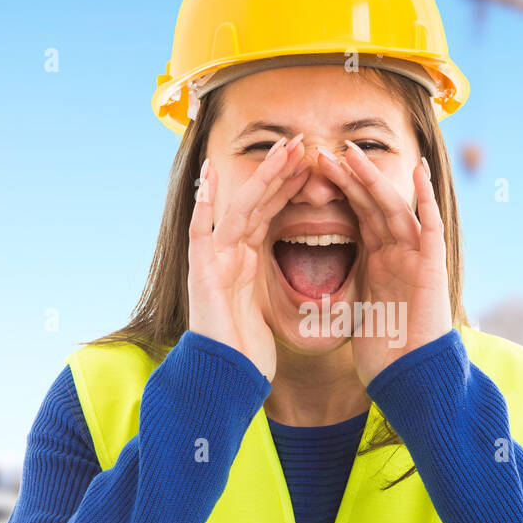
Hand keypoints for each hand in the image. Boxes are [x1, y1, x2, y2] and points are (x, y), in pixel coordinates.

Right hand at [188, 135, 309, 382]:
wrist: (225, 381)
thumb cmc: (249, 354)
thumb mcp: (277, 315)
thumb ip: (287, 292)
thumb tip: (321, 290)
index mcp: (248, 262)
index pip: (271, 213)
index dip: (289, 186)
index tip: (311, 163)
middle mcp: (229, 255)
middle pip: (257, 203)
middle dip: (278, 172)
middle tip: (300, 141)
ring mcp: (213, 261)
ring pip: (240, 209)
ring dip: (261, 178)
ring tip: (283, 149)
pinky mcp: (201, 273)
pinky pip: (202, 233)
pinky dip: (204, 205)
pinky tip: (210, 176)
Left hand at [315, 141, 452, 387]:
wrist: (410, 379)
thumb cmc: (383, 353)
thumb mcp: (354, 311)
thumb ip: (344, 289)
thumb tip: (311, 289)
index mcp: (377, 262)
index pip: (356, 215)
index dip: (338, 191)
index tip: (313, 170)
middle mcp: (397, 254)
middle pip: (371, 204)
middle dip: (350, 177)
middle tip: (325, 151)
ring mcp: (415, 258)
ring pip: (394, 208)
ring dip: (374, 179)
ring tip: (352, 152)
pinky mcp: (432, 267)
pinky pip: (430, 226)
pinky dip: (425, 198)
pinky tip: (417, 170)